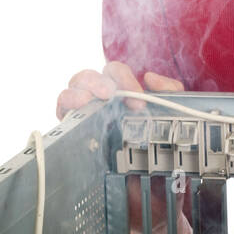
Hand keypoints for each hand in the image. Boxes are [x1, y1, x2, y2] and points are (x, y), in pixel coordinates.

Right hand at [55, 61, 184, 119]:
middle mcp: (97, 93)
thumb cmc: (154, 131)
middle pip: (88, 75)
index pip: (114, 71)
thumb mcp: (170, 107)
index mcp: (117, 85)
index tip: (138, 97)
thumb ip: (169, 89)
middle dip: (98, 82)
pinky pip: (63, 108)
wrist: (148, 163)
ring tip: (90, 100)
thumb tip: (150, 77)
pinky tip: (79, 108)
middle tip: (110, 95)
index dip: (124, 79)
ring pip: (73, 88)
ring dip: (80, 91)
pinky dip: (68, 105)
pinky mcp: (74, 124)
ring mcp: (84, 107)